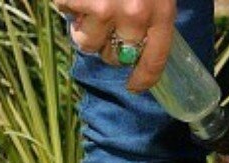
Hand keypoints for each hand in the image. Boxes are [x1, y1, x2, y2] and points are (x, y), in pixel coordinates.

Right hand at [54, 0, 176, 91]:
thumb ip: (152, 15)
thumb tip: (136, 46)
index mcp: (162, 11)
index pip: (154, 61)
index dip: (143, 79)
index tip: (134, 87)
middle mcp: (134, 14)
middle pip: (115, 57)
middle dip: (107, 45)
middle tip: (106, 23)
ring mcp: (103, 8)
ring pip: (87, 43)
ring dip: (84, 28)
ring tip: (90, 5)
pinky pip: (66, 14)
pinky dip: (69, 4)